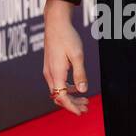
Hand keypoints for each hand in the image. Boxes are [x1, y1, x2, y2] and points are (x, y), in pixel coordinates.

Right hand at [42, 0, 88, 115]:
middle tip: (87, 108)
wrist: (55, 23)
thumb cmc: (67, 37)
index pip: (62, 97)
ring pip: (58, 90)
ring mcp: (48, 70)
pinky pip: (57, 83)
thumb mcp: (77, 55)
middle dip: (73, 104)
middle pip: (59, 96)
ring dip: (71, 97)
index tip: (81, 112)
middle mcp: (49, 74)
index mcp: (55, 73)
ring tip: (85, 100)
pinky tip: (77, 88)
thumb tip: (83, 91)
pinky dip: (67, 89)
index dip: (71, 107)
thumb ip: (80, 74)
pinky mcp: (50, 66)